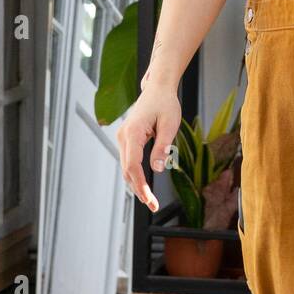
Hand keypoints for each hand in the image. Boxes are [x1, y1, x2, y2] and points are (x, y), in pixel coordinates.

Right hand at [117, 80, 181, 211]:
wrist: (158, 88)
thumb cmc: (166, 103)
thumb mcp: (170, 124)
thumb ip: (162, 146)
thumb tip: (157, 169)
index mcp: (133, 132)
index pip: (133, 165)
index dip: (139, 184)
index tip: (148, 198)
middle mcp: (123, 136)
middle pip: (127, 169)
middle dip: (139, 189)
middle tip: (153, 205)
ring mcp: (123, 137)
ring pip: (126, 167)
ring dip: (136, 184)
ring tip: (150, 201)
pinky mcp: (127, 139)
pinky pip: (129, 161)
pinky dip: (135, 174)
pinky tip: (144, 186)